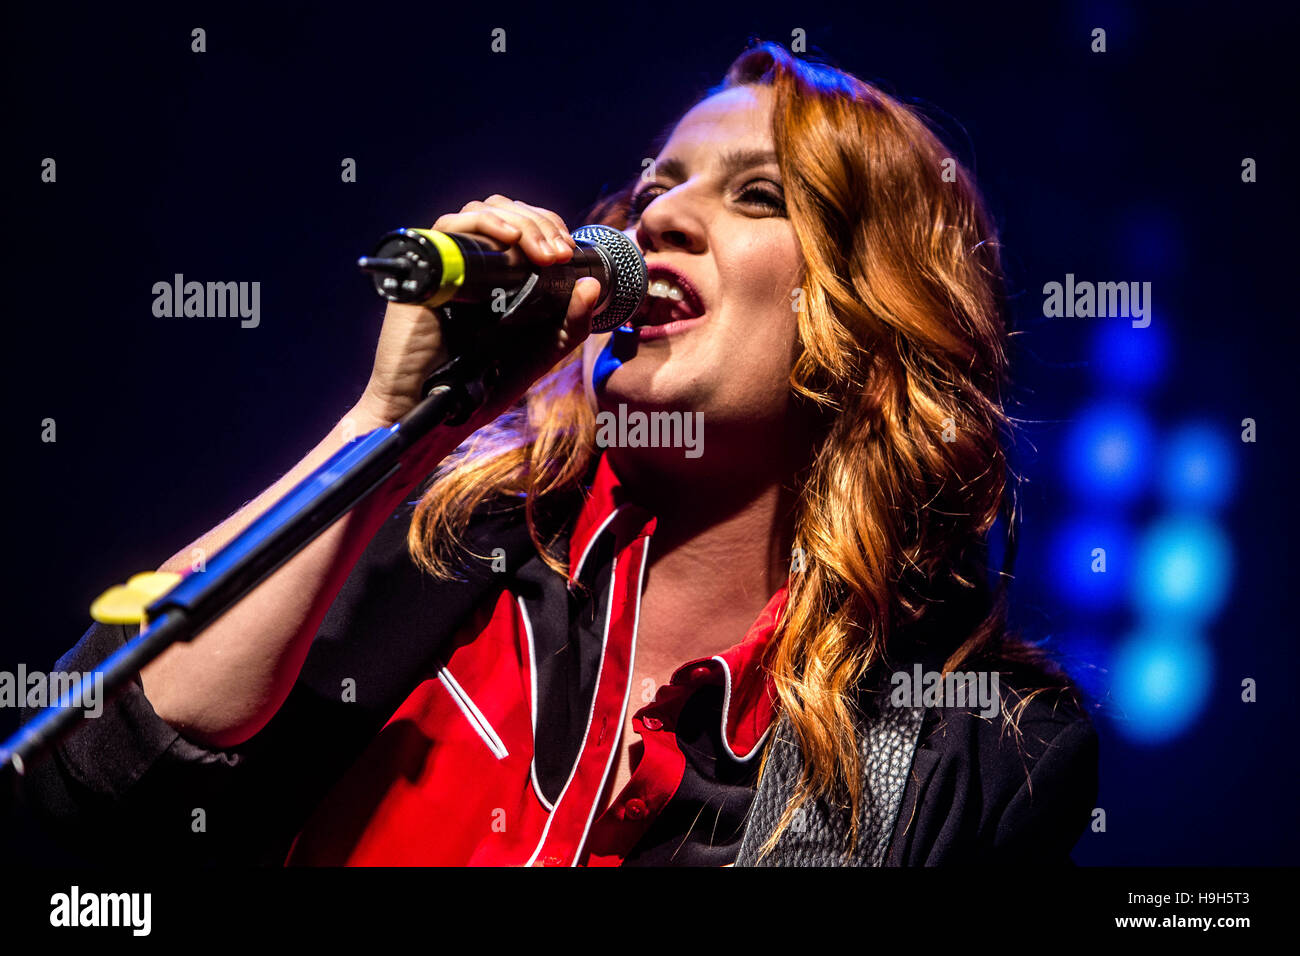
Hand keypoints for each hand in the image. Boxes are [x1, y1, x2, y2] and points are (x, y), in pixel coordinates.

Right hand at [356, 194, 600, 426]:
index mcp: (500, 272)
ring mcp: (450, 262)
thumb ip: (572, 322)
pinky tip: (510, 239)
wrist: (440, 407)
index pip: (524, 224)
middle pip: (506, 209)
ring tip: (543, 252)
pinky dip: (485, 224)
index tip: (569, 252)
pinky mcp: (427, 268)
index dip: (549, 226)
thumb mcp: (543, 350)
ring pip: (482, 211)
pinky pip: (452, 226)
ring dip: (521, 222)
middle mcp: (474, 261)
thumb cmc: (485, 382)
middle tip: (560, 254)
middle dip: (542, 224)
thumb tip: (592, 283)